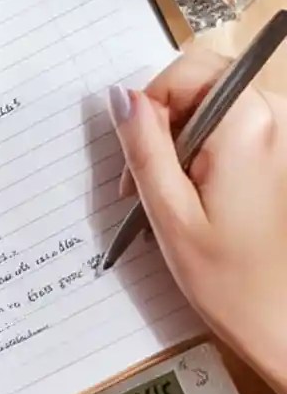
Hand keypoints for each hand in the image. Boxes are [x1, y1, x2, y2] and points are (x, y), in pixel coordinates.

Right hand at [109, 46, 286, 393]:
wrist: (285, 323)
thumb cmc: (230, 280)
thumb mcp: (169, 212)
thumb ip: (144, 147)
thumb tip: (122, 98)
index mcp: (248, 126)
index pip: (190, 69)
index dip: (153, 103)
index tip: (138, 153)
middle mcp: (278, 121)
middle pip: (207, 84)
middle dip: (170, 123)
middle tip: (152, 181)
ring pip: (221, 107)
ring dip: (190, 141)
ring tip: (178, 198)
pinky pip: (242, 131)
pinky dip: (215, 154)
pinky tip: (205, 199)